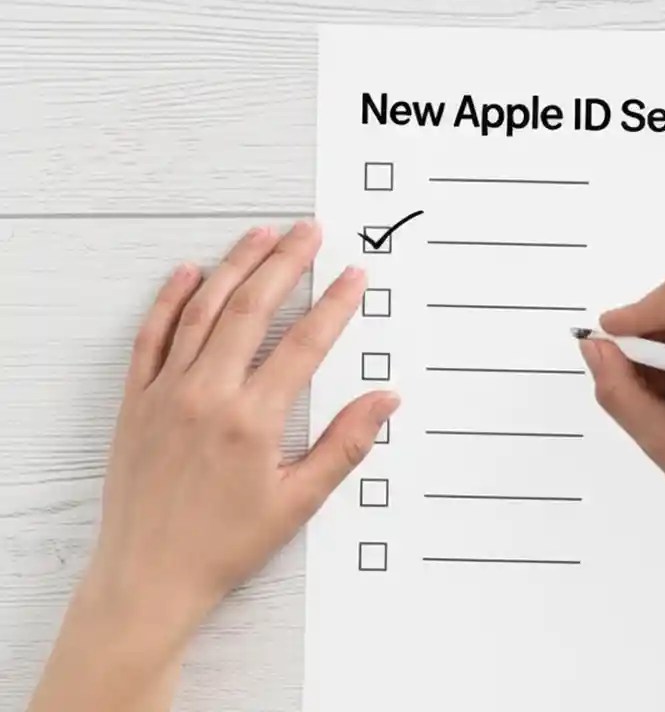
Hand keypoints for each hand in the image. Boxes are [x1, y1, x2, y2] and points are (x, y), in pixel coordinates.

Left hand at [93, 220, 396, 629]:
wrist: (149, 576)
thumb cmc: (223, 545)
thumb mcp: (299, 502)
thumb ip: (345, 444)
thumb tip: (385, 402)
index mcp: (252, 420)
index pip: (304, 343)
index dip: (334, 304)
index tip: (354, 277)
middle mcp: (206, 395)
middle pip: (252, 309)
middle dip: (286, 263)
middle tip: (309, 232)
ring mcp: (166, 393)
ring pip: (203, 310)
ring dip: (234, 266)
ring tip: (261, 235)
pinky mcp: (135, 401)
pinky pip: (151, 336)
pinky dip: (169, 299)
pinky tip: (187, 272)